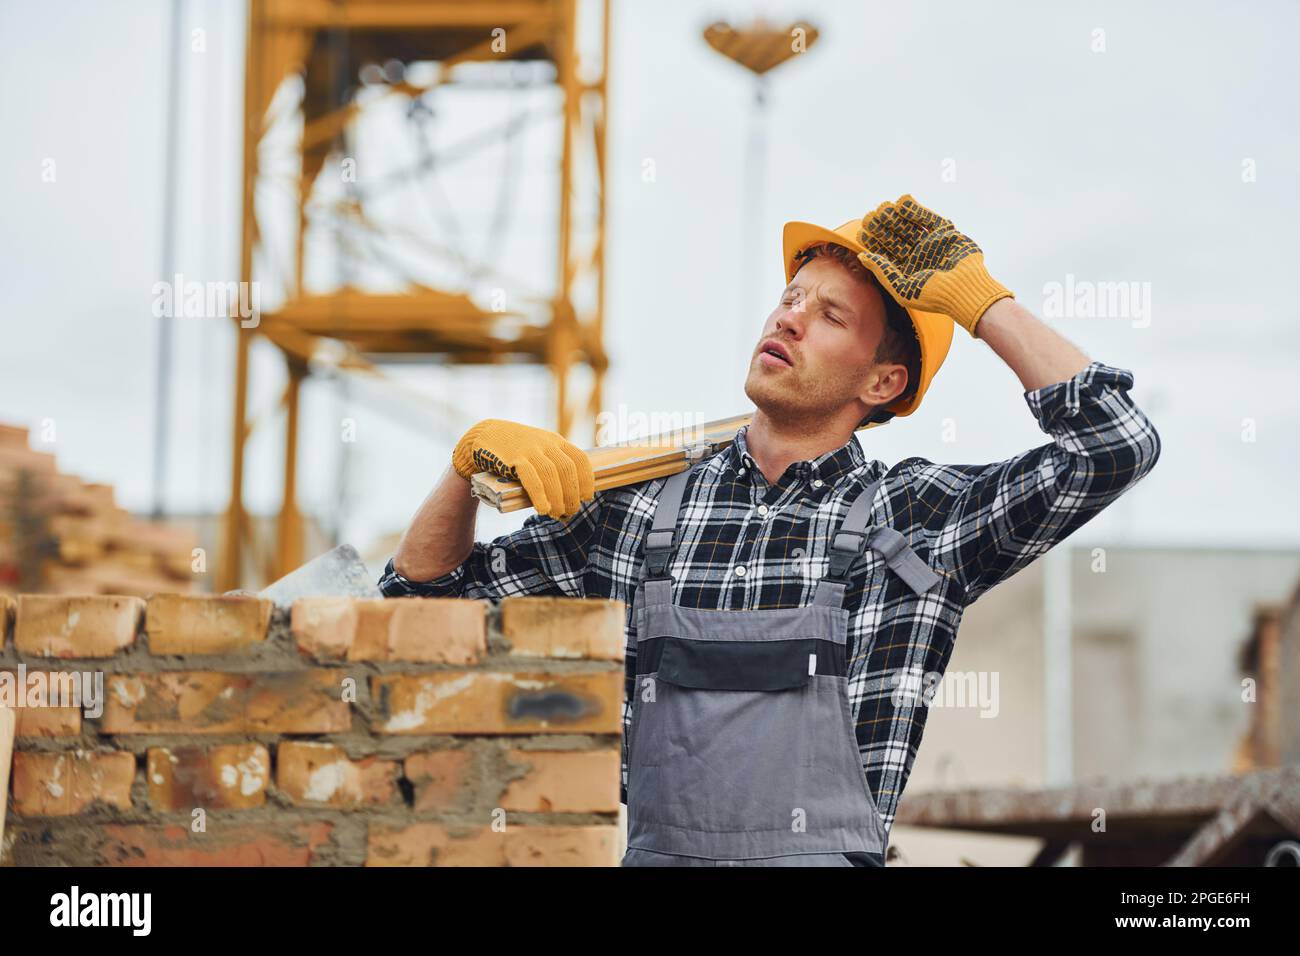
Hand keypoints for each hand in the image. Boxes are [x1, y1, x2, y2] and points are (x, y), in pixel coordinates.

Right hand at [452, 418, 595, 518]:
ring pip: (552, 475)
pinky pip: (532, 479)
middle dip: (572, 494)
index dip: (586, 480)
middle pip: (568, 470)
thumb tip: (569, 495)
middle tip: (570, 511)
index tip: (587, 498)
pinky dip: (540, 496)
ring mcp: (530, 449)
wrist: (483, 437)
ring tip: (558, 513)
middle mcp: (546, 443)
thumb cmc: (514, 452)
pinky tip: (543, 509)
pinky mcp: (514, 458)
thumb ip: (552, 465)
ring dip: (558, 498)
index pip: (580, 459)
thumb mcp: (538, 450)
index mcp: (555, 441)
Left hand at [856, 194, 1012, 334]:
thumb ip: (883, 272)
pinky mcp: (945, 233)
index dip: (874, 242)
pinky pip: (927, 218)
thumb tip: (862, 257)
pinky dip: (915, 210)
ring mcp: (931, 243)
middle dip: (883, 227)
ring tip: (883, 207)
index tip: (862, 232)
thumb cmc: (935, 296)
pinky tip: (901, 202)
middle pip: (896, 238)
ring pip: (909, 226)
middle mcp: (918, 256)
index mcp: (907, 271)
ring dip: (896, 217)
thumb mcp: (902, 288)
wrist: (965, 289)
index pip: (886, 253)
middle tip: (870, 216)